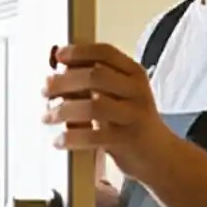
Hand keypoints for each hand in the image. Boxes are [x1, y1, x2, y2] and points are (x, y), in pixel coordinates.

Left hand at [42, 43, 176, 183]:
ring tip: (47, 117)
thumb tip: (55, 75)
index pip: (105, 52)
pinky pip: (95, 136)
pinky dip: (72, 138)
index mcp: (133, 73)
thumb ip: (93, 83)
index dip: (79, 52)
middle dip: (64, 82)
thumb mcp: (119, 95)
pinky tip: (59, 140)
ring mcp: (135, 115)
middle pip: (96, 77)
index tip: (58, 56)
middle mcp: (136, 90)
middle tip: (45, 91)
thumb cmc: (130, 121)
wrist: (161, 155)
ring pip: (94, 106)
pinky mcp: (129, 139)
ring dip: (64, 110)